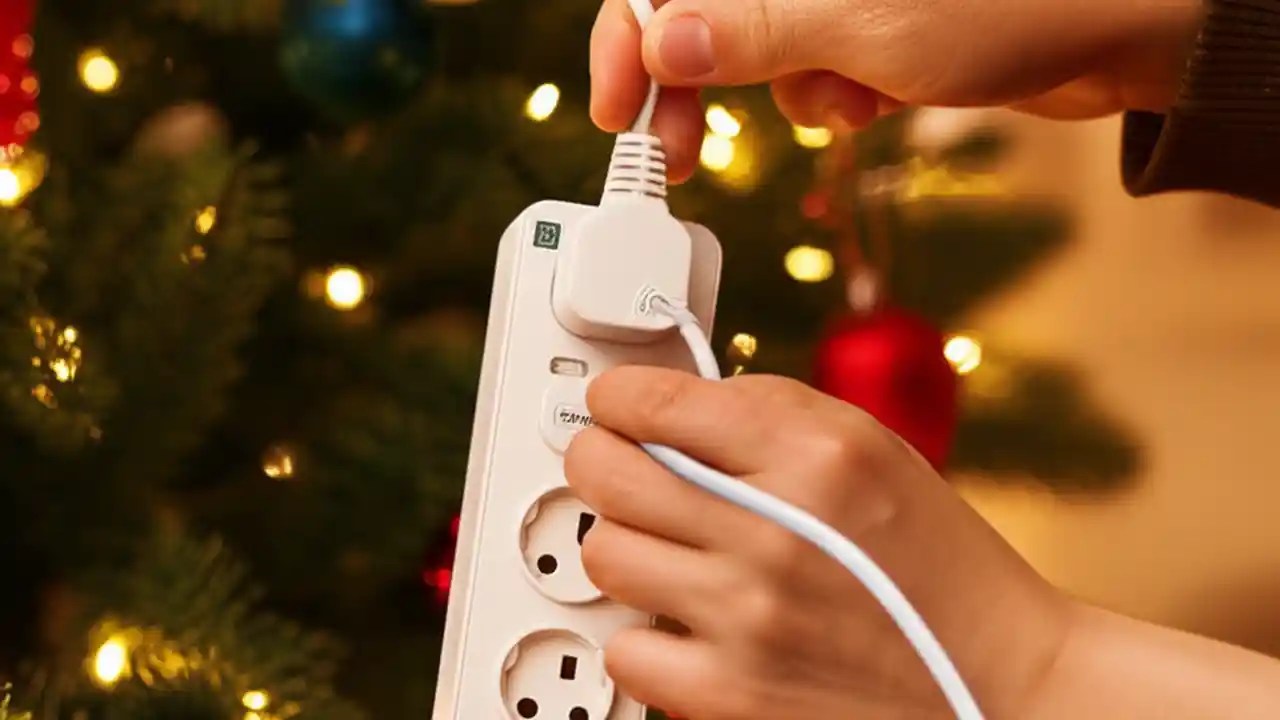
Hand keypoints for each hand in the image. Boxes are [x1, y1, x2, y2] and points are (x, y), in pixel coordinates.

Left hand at [565, 367, 1071, 718]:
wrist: (999, 684)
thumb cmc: (935, 566)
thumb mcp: (872, 450)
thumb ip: (769, 414)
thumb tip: (670, 404)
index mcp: (814, 454)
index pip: (653, 401)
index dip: (616, 397)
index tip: (614, 406)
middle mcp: (774, 532)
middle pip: (605, 471)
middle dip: (599, 459)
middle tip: (617, 468)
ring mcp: (747, 617)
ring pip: (603, 554)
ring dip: (625, 546)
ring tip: (668, 551)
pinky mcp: (731, 694)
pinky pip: (624, 650)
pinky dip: (644, 636)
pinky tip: (686, 623)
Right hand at [590, 0, 1203, 180]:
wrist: (1111, 35)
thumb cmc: (1007, 10)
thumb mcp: (859, 27)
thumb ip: (749, 31)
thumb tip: (660, 40)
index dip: (630, 34)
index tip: (618, 104)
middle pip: (702, 19)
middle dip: (692, 89)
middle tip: (680, 155)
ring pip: (757, 60)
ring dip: (792, 99)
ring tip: (852, 101)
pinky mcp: (864, 31)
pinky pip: (809, 78)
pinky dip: (832, 103)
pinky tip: (879, 97)